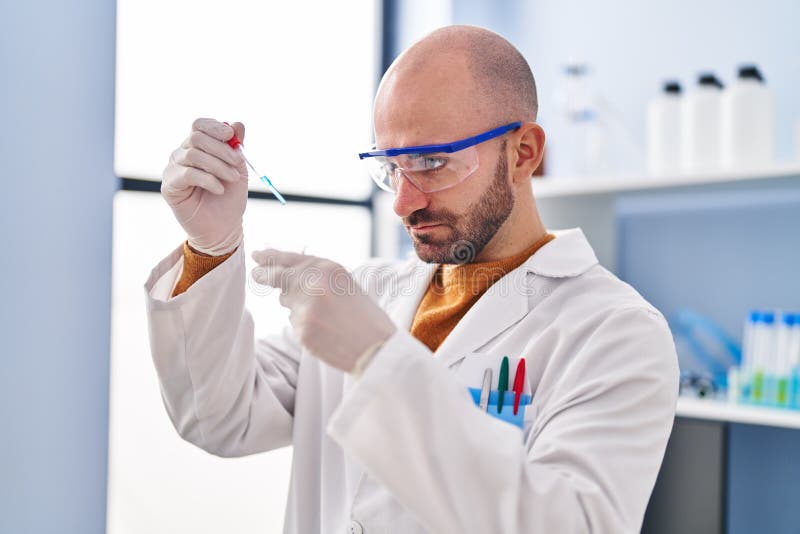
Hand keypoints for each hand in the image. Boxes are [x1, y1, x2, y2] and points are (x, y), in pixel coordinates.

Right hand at [162, 118, 248, 255]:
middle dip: (222, 150)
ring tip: (232, 179)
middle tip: (238, 165)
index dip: (215, 127)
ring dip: (218, 166)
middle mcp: (182, 154)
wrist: (223, 228)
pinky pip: (188, 174)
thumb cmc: (229, 198)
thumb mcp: (238, 169)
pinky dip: (208, 180)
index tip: (232, 136)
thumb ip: (236, 147)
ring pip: (193, 154)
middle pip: (197, 137)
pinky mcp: (169, 186)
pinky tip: (219, 189)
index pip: (199, 126)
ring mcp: (173, 169)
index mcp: (198, 147)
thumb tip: (237, 124)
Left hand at [250, 248, 396, 372]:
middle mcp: (313, 283)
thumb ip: (317, 275)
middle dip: (264, 275)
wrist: (376, 347)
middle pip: (276, 277)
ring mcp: (305, 307)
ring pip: (286, 302)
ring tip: (325, 315)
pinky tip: (325, 331)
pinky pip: (294, 323)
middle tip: (256, 273)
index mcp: (327, 268)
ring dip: (296, 305)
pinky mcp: (301, 330)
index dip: (270, 257)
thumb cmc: (364, 316)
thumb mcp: (344, 284)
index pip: (290, 258)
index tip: (257, 256)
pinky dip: (305, 326)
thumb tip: (285, 274)